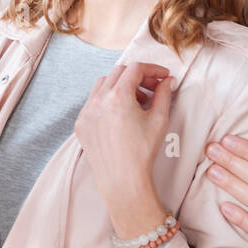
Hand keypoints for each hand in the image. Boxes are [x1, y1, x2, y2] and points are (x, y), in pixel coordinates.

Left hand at [74, 63, 173, 239]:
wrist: (123, 179)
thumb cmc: (143, 151)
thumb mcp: (159, 119)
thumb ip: (164, 94)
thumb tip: (167, 81)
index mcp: (117, 96)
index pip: (136, 69)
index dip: (153, 69)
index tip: (164, 77)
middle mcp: (97, 100)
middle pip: (118, 73)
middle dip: (138, 76)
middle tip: (153, 88)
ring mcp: (85, 111)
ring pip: (102, 84)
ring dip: (121, 86)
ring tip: (138, 102)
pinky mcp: (80, 123)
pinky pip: (93, 102)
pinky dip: (107, 100)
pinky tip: (121, 114)